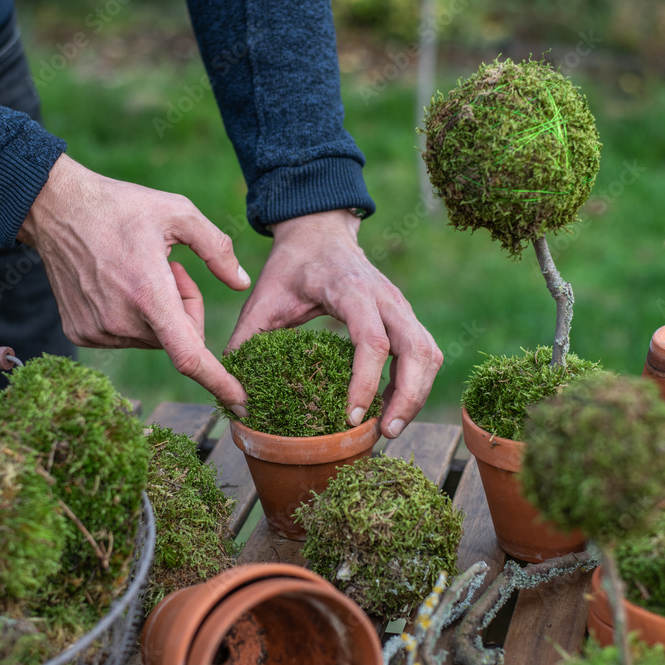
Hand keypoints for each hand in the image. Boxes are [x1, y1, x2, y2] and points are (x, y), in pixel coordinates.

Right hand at [17, 154, 249, 411]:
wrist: (55, 207)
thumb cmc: (121, 206)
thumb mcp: (178, 212)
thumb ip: (217, 248)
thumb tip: (242, 284)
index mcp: (148, 295)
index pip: (189, 356)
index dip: (219, 382)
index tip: (242, 404)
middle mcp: (120, 322)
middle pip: (179, 339)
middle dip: (187, 311)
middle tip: (174, 270)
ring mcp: (97, 332)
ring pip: (154, 340)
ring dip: (160, 313)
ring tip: (141, 271)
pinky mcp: (82, 334)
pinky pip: (127, 337)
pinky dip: (135, 317)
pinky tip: (120, 283)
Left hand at [226, 209, 442, 437]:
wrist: (319, 232)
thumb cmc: (290, 267)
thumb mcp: (262, 300)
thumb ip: (245, 343)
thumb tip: (235, 397)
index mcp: (350, 290)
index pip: (372, 342)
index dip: (365, 383)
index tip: (350, 417)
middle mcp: (385, 298)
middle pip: (417, 350)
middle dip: (407, 397)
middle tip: (386, 433)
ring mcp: (401, 306)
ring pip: (429, 353)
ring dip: (417, 394)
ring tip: (391, 427)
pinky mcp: (406, 316)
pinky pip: (426, 353)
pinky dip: (417, 383)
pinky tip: (393, 406)